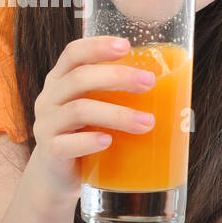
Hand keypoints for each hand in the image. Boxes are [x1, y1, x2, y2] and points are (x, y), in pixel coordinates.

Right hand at [27, 35, 157, 203]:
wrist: (58, 176)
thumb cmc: (85, 134)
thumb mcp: (95, 108)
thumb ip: (117, 94)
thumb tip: (175, 86)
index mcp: (60, 80)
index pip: (74, 53)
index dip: (98, 46)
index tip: (126, 46)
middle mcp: (49, 98)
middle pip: (80, 78)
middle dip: (117, 77)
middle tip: (149, 83)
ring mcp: (46, 125)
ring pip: (79, 111)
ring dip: (117, 114)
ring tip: (147, 122)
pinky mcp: (50, 152)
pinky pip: (67, 144)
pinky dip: (90, 141)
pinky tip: (108, 142)